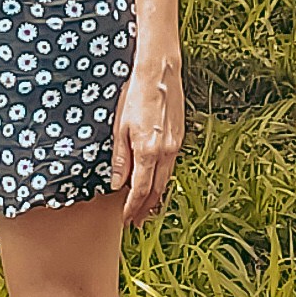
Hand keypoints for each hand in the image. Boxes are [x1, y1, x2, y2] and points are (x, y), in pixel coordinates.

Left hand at [111, 46, 184, 225]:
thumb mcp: (119, 127)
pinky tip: (155, 182)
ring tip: (145, 210)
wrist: (159, 73)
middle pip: (156, 191)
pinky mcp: (179, 137)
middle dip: (145, 209)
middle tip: (135, 223)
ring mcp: (175, 145)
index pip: (140, 190)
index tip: (125, 219)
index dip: (131, 208)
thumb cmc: (135, 95)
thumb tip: (116, 184)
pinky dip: (162, 180)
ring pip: (166, 180)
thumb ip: (119, 159)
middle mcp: (165, 152)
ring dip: (155, 197)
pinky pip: (171, 166)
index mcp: (147, 151)